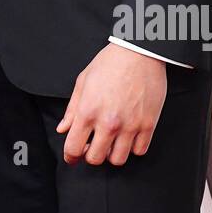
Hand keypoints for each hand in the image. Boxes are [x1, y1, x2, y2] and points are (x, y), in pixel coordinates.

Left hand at [56, 43, 167, 166]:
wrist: (139, 52)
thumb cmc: (109, 63)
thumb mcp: (83, 82)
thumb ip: (72, 109)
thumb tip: (63, 129)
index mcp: (88, 111)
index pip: (74, 148)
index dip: (71, 156)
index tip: (73, 157)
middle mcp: (108, 122)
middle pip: (95, 159)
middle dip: (90, 155)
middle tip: (93, 146)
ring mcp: (130, 125)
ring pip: (118, 160)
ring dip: (112, 154)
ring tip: (111, 141)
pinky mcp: (148, 124)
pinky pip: (139, 151)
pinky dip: (132, 148)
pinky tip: (128, 137)